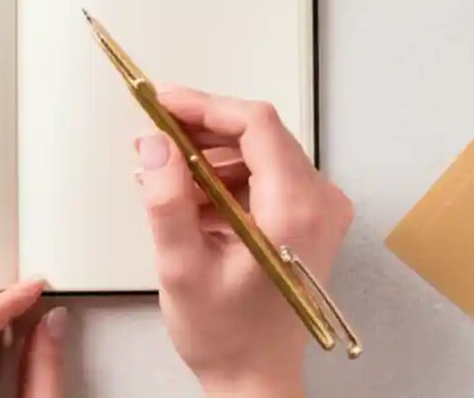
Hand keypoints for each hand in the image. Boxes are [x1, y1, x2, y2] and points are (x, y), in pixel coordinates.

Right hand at [134, 86, 352, 397]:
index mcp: (296, 211)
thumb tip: (154, 144)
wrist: (256, 377)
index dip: (204, 105)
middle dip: (200, 130)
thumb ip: (166, 200)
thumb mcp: (181, 268)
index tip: (163, 102)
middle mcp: (319, 203)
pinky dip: (225, 176)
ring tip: (165, 178)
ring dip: (209, 156)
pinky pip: (265, 174)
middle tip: (154, 136)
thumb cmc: (228, 336)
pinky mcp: (308, 217)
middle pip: (258, 133)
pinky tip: (191, 197)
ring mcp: (318, 210)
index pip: (255, 124)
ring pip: (259, 151)